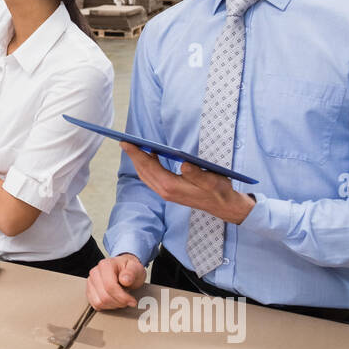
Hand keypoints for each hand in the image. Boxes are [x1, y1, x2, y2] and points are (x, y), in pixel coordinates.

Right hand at [86, 253, 145, 308]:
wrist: (125, 269)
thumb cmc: (130, 269)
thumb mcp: (136, 268)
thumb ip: (131, 273)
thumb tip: (125, 280)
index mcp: (105, 265)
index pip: (110, 286)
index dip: (122, 297)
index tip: (132, 301)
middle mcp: (95, 272)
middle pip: (104, 296)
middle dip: (119, 302)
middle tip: (129, 301)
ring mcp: (91, 282)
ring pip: (99, 302)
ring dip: (113, 305)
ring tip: (122, 300)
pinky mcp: (89, 291)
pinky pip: (95, 305)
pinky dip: (107, 307)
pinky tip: (115, 301)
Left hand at [120, 142, 254, 224]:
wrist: (224, 206)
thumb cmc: (218, 191)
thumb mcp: (211, 181)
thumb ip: (197, 174)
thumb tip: (184, 165)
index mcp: (172, 187)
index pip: (149, 167)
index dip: (136, 154)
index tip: (125, 142)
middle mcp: (165, 191)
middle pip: (143, 171)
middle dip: (133, 156)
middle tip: (125, 141)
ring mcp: (166, 193)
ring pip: (146, 175)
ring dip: (139, 161)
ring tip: (135, 146)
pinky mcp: (169, 192)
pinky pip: (152, 177)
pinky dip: (147, 166)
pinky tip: (151, 156)